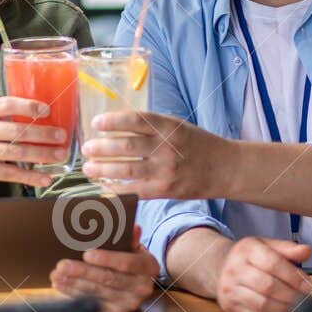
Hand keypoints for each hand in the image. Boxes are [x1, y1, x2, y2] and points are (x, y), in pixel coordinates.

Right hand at [0, 96, 68, 190]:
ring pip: (18, 153)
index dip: (29, 107)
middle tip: (61, 135)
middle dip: (43, 134)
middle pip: (17, 131)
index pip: (8, 105)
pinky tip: (45, 177)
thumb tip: (37, 113)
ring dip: (43, 155)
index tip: (47, 110)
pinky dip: (31, 177)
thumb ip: (1, 114)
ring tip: (59, 154)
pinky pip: (12, 174)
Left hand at [50, 225, 159, 311]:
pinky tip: (61, 285)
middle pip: (108, 279)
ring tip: (57, 274)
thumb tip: (130, 227)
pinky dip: (73, 293)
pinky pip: (91, 302)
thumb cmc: (133, 259)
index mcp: (148, 267)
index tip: (87, 254)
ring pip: (97, 292)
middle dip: (83, 272)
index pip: (127, 263)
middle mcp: (141, 287)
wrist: (139, 283)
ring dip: (73, 283)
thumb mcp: (135, 247)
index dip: (107, 259)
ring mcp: (128, 302)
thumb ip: (130, 237)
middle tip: (63, 265)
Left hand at [80, 111, 225, 199]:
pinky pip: (135, 191)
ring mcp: (166, 171)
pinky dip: (117, 189)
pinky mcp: (166, 190)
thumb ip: (151, 128)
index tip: (96, 123)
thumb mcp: (177, 126)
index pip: (135, 121)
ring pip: (127, 170)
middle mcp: (166, 148)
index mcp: (169, 127)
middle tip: (86, 149)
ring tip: (89, 168)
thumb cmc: (197, 144)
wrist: (225, 168)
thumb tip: (116, 129)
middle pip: (126, 147)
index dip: (113, 121)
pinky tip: (104, 186)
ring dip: (103, 169)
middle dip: (102, 148)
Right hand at [215, 236, 311, 311]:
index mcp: (246, 249)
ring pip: (262, 303)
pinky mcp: (229, 306)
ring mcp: (229, 289)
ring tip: (294, 303)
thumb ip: (288, 249)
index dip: (294, 277)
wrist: (220, 267)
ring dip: (283, 306)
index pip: (273, 263)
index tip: (308, 285)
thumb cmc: (249, 257)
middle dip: (291, 294)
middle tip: (304, 297)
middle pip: (268, 286)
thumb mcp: (267, 245)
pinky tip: (280, 308)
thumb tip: (307, 251)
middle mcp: (234, 269)